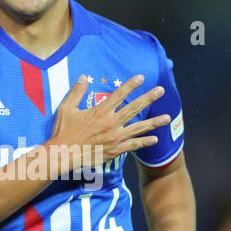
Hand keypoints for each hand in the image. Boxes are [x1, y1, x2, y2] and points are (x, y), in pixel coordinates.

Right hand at [46, 74, 169, 174]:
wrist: (63, 154)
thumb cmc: (63, 131)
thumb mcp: (66, 108)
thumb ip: (76, 92)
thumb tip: (82, 77)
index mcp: (100, 111)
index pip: (119, 94)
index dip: (131, 85)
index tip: (141, 77)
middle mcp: (110, 123)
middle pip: (134, 108)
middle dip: (149, 98)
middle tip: (161, 91)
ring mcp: (114, 137)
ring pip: (138, 128)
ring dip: (154, 122)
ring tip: (167, 118)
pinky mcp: (114, 150)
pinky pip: (133, 145)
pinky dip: (144, 142)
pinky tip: (155, 139)